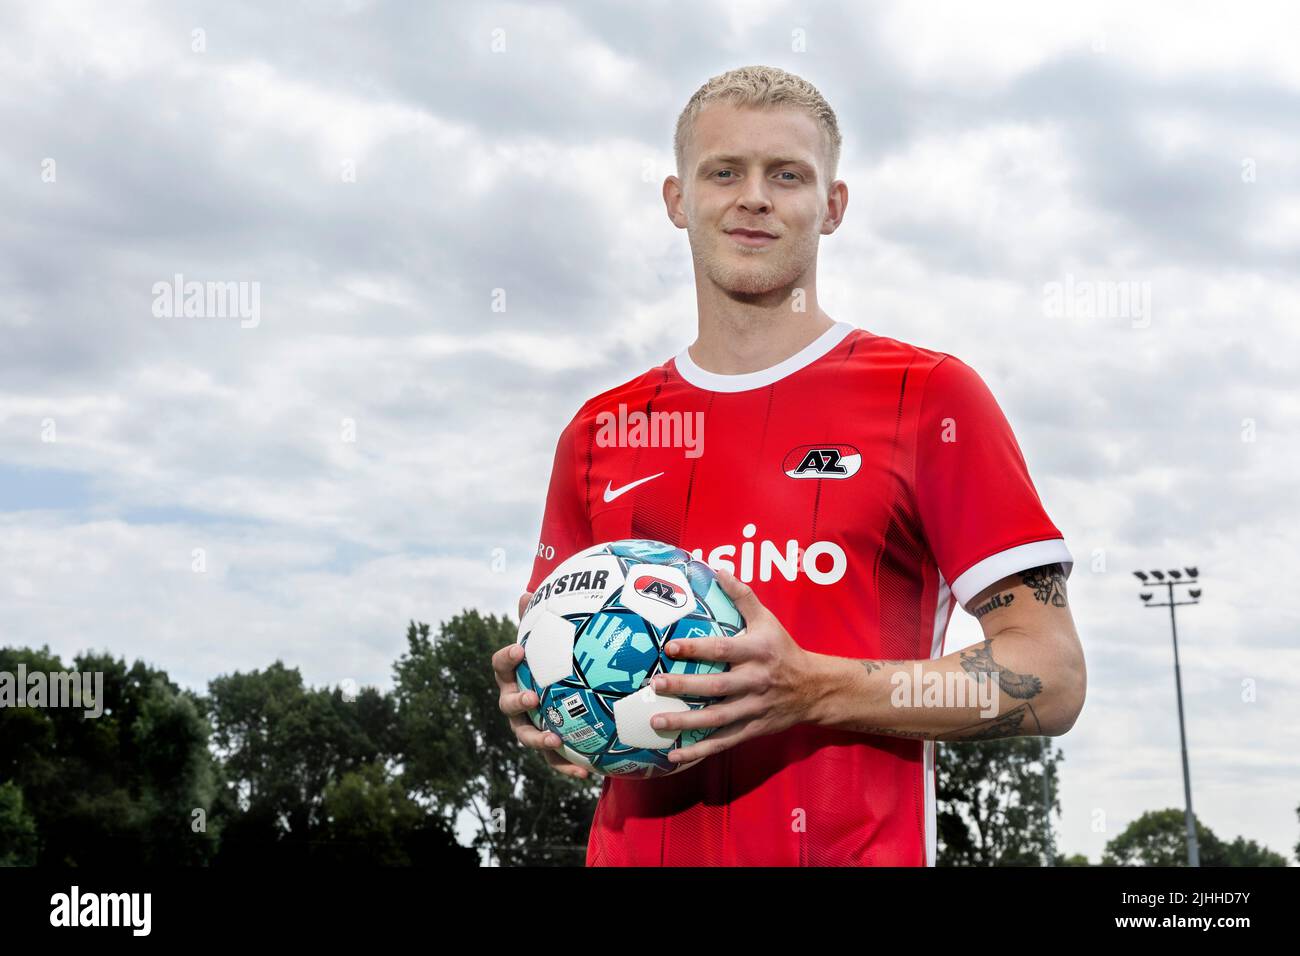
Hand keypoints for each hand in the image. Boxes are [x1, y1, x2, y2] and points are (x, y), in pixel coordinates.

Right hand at [492, 590, 591, 779]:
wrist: (557, 691)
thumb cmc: (550, 659)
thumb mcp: (548, 638)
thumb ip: (540, 620)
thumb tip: (527, 590)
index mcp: (513, 674)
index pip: (501, 664)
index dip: (507, 658)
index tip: (520, 650)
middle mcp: (515, 702)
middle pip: (509, 704)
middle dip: (518, 702)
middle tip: (534, 698)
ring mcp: (528, 726)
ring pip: (527, 736)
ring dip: (540, 741)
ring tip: (557, 741)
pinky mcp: (546, 746)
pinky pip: (554, 760)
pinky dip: (568, 766)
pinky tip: (587, 773)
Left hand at [649, 568, 823, 763]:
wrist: (814, 689)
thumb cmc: (783, 650)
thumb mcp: (767, 620)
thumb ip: (742, 596)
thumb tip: (717, 569)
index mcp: (757, 652)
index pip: (724, 650)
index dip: (697, 649)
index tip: (670, 647)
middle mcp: (755, 682)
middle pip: (716, 687)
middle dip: (684, 687)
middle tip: (654, 684)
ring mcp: (754, 709)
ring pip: (717, 719)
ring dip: (685, 723)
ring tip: (656, 722)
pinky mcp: (752, 730)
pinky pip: (723, 742)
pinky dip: (698, 752)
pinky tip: (673, 756)